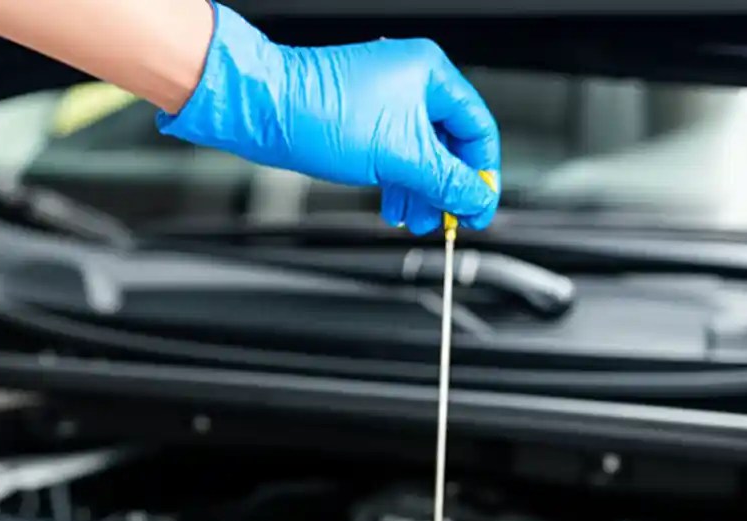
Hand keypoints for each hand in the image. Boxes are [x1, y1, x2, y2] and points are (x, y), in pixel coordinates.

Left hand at [156, 2, 500, 234]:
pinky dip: (397, 181)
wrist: (263, 109)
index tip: (478, 208)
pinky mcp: (360, 119)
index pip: (477, 128)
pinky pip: (393, 153)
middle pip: (448, 143)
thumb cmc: (321, 112)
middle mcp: (410, 81)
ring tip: (416, 220)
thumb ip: (445, 181)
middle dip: (446, 187)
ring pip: (418, 152)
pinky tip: (394, 205)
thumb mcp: (399, 156)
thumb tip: (477, 199)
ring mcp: (384, 99)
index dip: (482, 173)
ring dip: (420, 190)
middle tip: (446, 220)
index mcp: (430, 73)